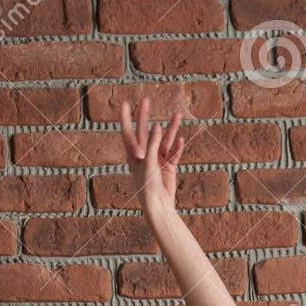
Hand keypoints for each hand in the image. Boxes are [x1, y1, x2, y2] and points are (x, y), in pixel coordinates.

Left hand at [120, 95, 183, 211]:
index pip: (127, 132)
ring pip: (164, 140)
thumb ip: (152, 144)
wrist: (158, 206)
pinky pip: (174, 153)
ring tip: (178, 115)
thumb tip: (157, 125)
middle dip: (144, 116)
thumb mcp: (148, 163)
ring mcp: (157, 160)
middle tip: (145, 99)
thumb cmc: (147, 186)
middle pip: (144, 131)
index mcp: (133, 155)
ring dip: (171, 128)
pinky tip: (180, 139)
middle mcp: (144, 155)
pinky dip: (177, 147)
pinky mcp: (168, 167)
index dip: (125, 118)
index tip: (124, 103)